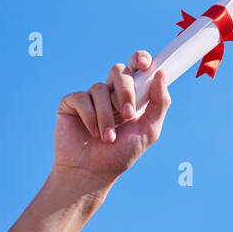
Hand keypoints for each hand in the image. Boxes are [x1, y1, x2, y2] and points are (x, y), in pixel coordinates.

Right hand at [52, 51, 169, 192]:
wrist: (93, 172)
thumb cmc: (122, 153)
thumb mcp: (149, 129)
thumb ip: (159, 103)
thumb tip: (161, 74)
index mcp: (132, 95)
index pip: (136, 67)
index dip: (140, 59)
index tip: (145, 64)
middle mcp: (111, 93)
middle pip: (119, 71)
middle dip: (126, 92)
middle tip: (129, 114)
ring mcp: (90, 97)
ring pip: (100, 88)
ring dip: (107, 115)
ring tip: (108, 137)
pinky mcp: (71, 104)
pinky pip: (82, 98)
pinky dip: (90, 116)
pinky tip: (92, 133)